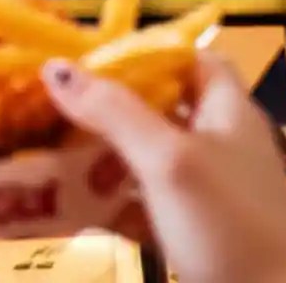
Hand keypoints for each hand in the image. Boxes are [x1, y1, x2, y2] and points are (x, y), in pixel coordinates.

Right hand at [41, 53, 285, 282]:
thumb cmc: (228, 226)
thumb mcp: (168, 161)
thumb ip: (116, 112)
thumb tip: (56, 67)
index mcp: (228, 113)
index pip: (193, 60)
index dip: (148, 54)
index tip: (97, 63)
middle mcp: (222, 145)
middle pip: (162, 110)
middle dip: (111, 114)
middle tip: (65, 119)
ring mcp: (212, 192)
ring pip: (151, 161)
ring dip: (108, 164)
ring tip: (65, 172)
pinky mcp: (199, 233)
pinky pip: (151, 208)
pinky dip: (119, 210)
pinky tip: (87, 221)